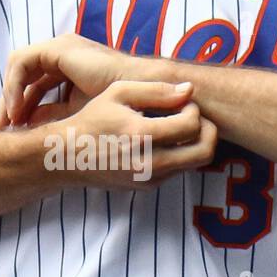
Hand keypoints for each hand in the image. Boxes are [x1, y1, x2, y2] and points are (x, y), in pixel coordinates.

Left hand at [0, 33, 152, 128]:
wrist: (142, 95)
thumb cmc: (118, 107)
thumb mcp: (76, 113)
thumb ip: (52, 115)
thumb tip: (27, 125)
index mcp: (70, 67)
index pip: (35, 85)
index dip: (22, 108)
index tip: (16, 131)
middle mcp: (62, 54)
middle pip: (25, 76)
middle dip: (11, 103)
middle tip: (4, 129)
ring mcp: (60, 48)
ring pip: (19, 68)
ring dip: (10, 96)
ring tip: (9, 123)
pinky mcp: (58, 49)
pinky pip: (22, 63)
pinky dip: (15, 87)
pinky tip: (17, 111)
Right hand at [40, 79, 217, 189]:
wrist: (68, 156)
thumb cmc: (93, 119)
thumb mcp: (118, 93)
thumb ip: (157, 90)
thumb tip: (190, 90)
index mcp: (141, 135)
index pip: (191, 125)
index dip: (194, 110)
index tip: (182, 103)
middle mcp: (149, 162)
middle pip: (205, 152)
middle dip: (208, 131)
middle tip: (193, 118)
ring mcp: (150, 178)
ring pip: (195, 163)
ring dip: (194, 143)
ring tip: (177, 128)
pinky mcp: (148, 187)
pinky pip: (178, 170)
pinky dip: (179, 154)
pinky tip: (162, 141)